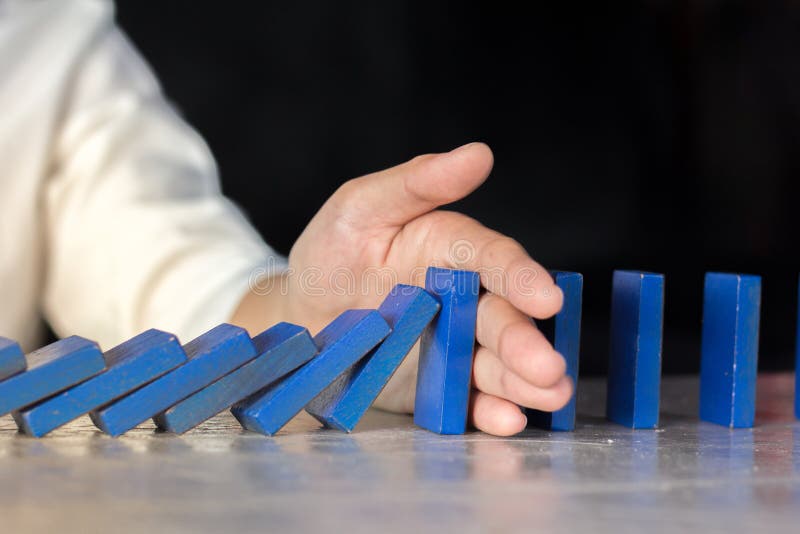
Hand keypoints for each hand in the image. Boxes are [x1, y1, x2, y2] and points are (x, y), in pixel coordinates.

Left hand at [234, 143, 571, 435]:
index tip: (546, 298)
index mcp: (448, 247)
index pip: (492, 258)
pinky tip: (504, 420)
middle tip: (548, 369)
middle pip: (500, 316)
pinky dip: (488, 411)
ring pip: (495, 362)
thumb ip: (415, 183)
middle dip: (526, 342)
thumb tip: (478, 153)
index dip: (520, 276)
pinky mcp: (438, 385)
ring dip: (523, 381)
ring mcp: (452, 344)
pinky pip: (466, 400)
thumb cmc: (332, 254)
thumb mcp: (360, 207)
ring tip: (547, 396)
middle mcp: (461, 296)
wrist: (299, 320)